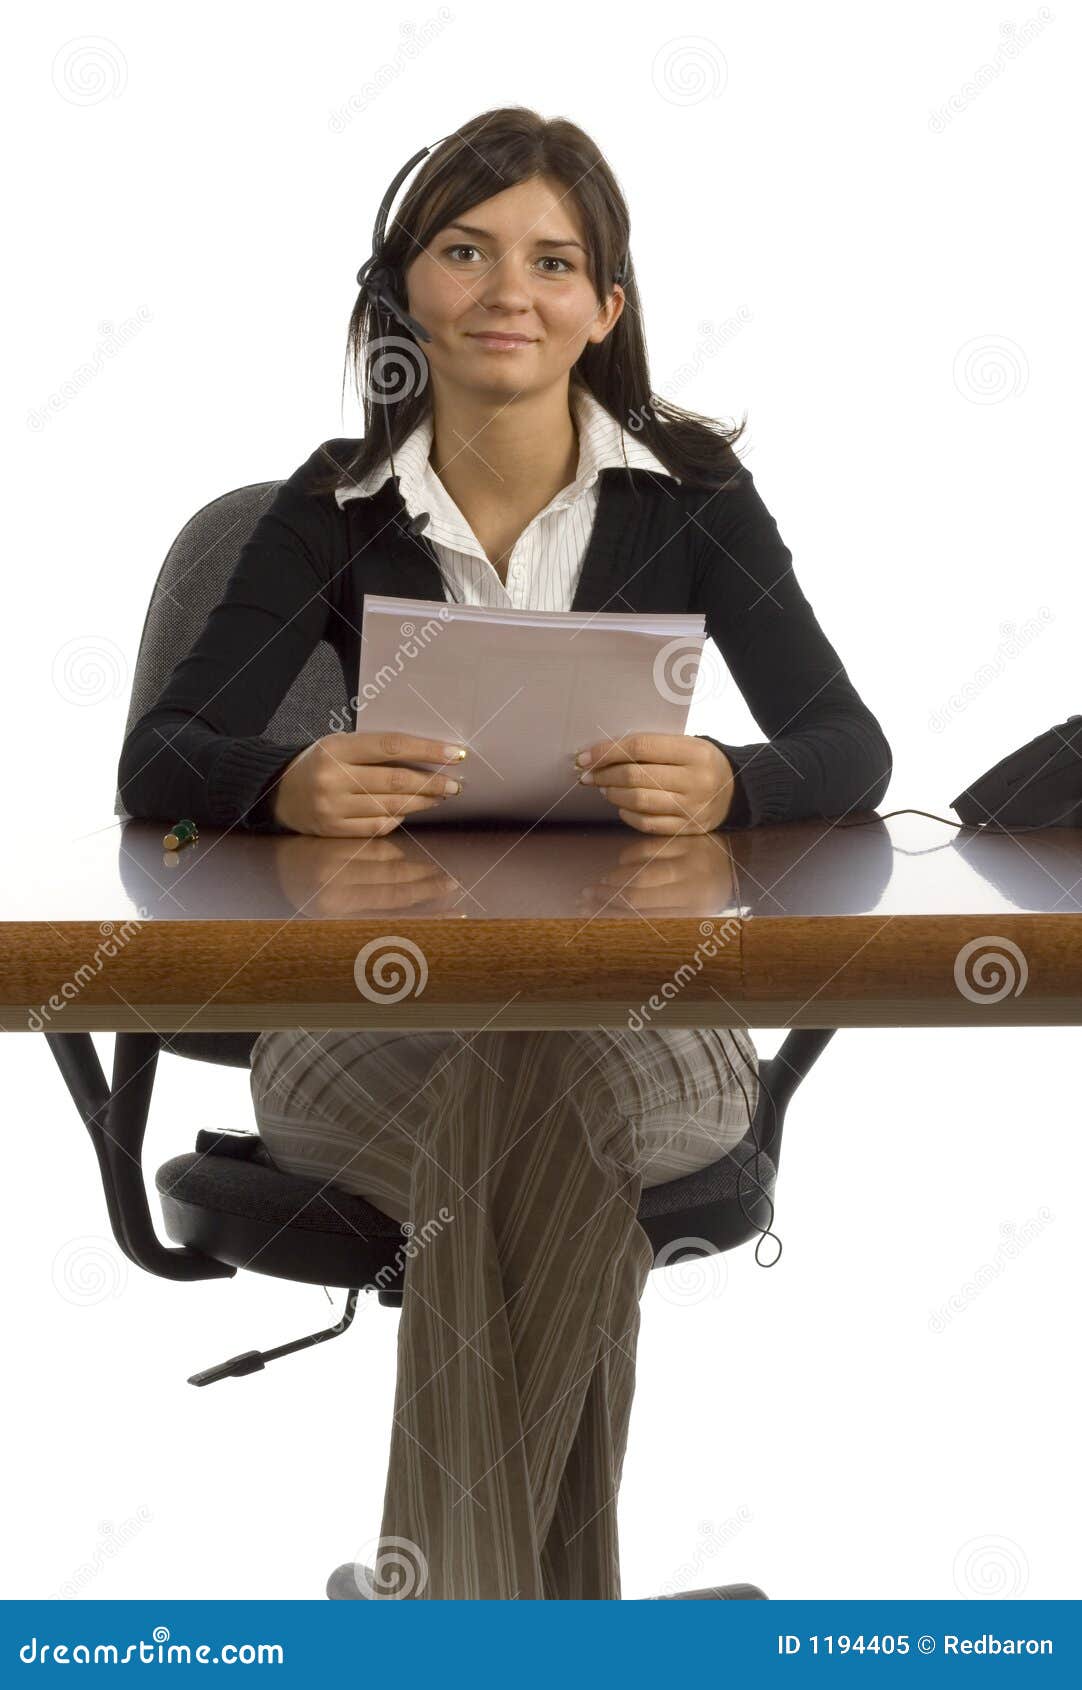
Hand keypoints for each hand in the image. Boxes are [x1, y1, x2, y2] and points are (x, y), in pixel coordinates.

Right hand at [272, 732, 466, 835]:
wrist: (278, 792)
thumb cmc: (320, 764)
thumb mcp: (341, 745)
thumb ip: (377, 751)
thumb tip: (429, 759)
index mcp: (336, 748)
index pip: (392, 746)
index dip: (428, 750)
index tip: (455, 754)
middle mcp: (332, 778)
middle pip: (396, 780)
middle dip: (432, 782)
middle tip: (454, 784)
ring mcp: (332, 808)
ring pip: (392, 806)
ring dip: (422, 802)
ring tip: (438, 797)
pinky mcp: (334, 831)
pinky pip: (378, 827)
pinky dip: (399, 819)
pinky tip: (409, 811)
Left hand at [574, 733, 734, 833]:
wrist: (735, 790)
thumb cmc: (700, 762)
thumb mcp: (684, 745)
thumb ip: (649, 748)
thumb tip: (601, 756)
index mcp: (695, 751)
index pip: (640, 747)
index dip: (606, 752)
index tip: (584, 757)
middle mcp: (696, 780)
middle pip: (635, 776)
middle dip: (604, 775)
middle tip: (588, 775)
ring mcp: (693, 808)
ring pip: (638, 802)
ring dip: (613, 794)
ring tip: (605, 788)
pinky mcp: (688, 828)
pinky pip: (647, 823)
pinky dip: (627, 814)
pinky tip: (622, 805)